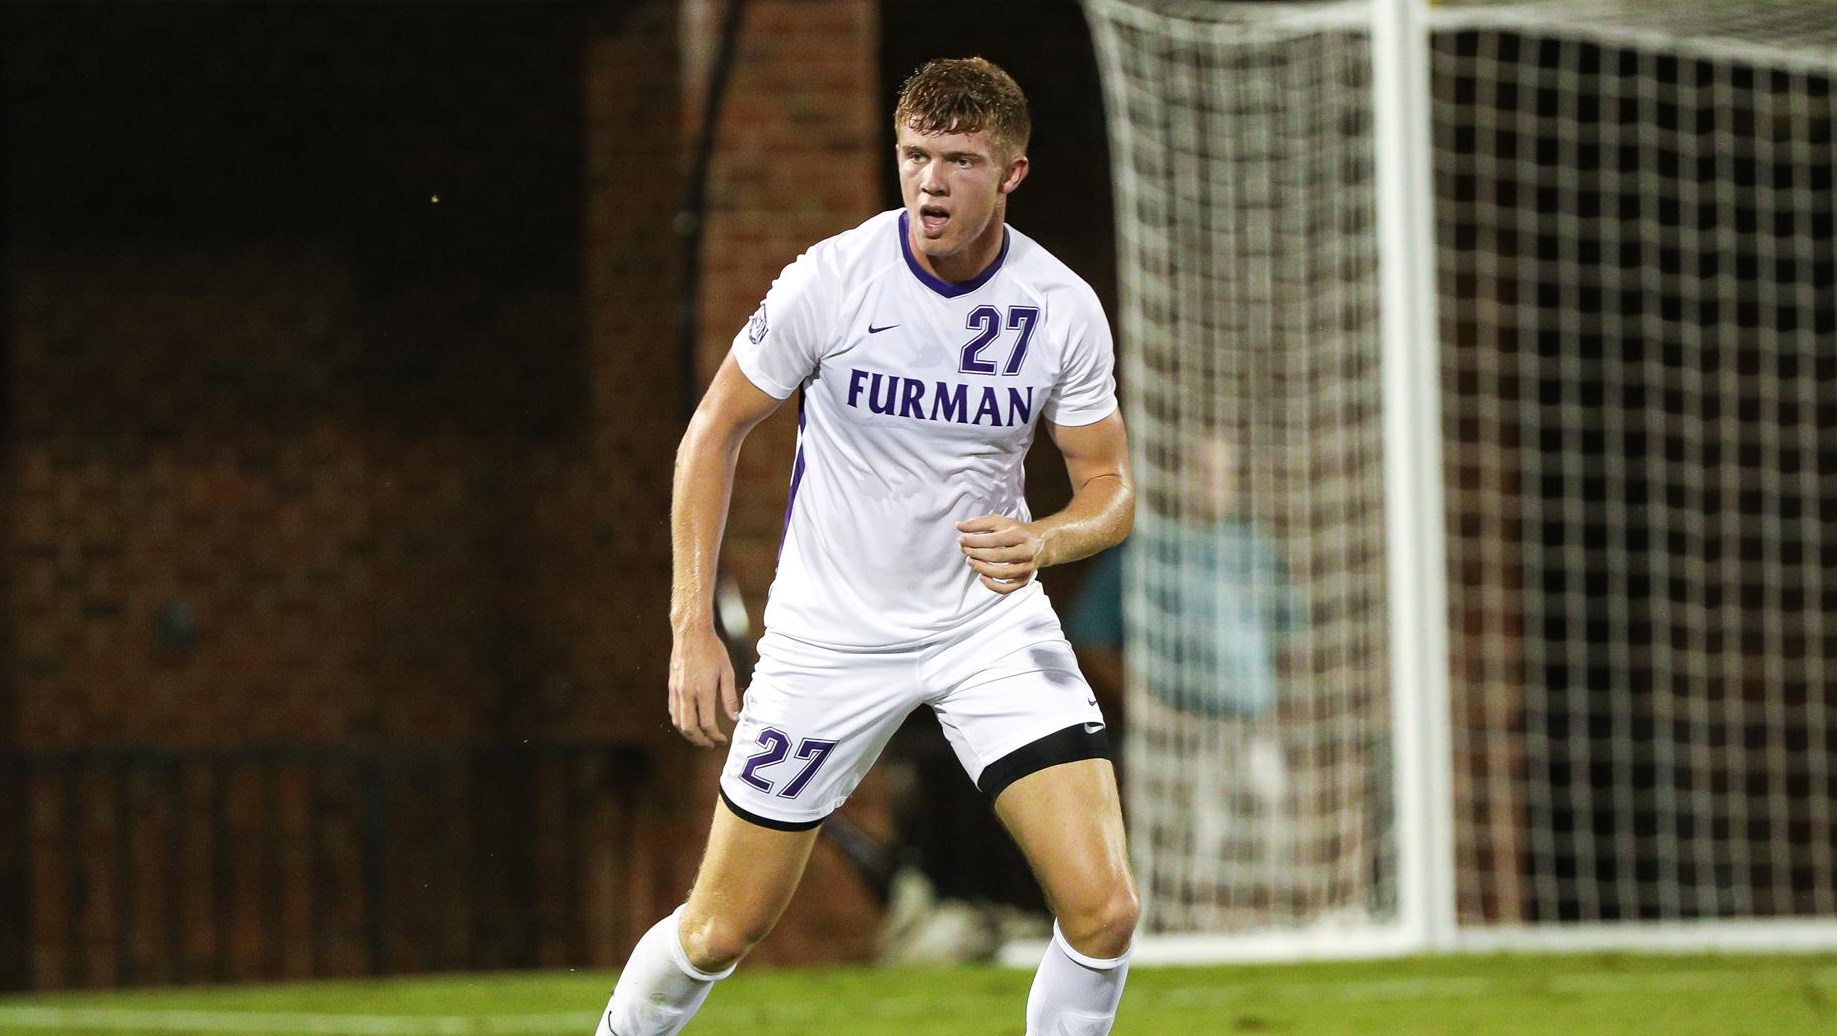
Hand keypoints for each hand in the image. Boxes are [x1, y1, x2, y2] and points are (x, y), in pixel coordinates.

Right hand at [668, 624, 740, 747]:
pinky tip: (690, 722)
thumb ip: (730, 697)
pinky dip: (680, 722)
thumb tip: (735, 718)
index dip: (715, 736)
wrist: (691, 633)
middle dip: (700, 741)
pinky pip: (673, 711)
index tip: (722, 739)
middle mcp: (687, 693)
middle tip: (710, 745)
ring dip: (689, 734)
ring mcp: (676, 690)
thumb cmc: (712, 650)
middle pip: (689, 728)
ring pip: (678, 722)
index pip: (707, 723)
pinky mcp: (671, 686)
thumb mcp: (727, 671)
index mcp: (703, 690)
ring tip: (700, 737)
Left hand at [956, 514, 1045, 594]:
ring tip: (970, 561)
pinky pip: (1006, 589)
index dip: (975, 541)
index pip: (995, 540)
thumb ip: (978, 523)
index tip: (961, 540)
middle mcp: (1026, 552)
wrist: (1041, 544)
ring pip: (1002, 574)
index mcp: (1021, 535)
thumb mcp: (999, 522)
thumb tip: (959, 526)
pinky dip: (992, 585)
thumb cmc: (1016, 531)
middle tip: (964, 550)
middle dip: (977, 554)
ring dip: (982, 569)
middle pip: (998, 556)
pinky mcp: (1024, 581)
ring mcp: (1026, 568)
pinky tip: (982, 576)